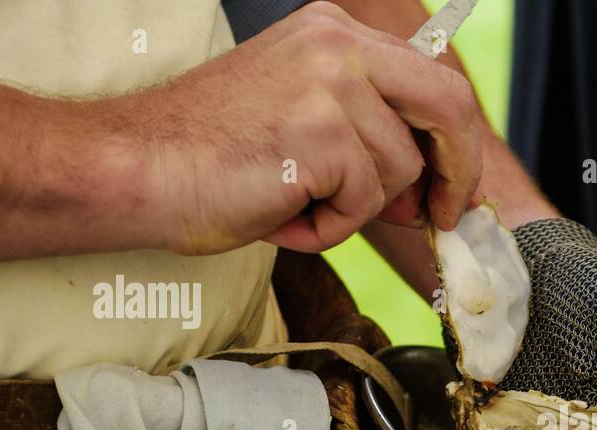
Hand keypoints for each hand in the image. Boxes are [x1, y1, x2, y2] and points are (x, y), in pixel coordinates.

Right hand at [124, 1, 481, 253]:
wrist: (139, 169)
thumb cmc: (213, 157)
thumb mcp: (303, 119)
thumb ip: (365, 131)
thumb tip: (429, 188)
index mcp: (334, 34)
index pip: (434, 78)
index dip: (457, 143)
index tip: (453, 187)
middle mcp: (337, 45)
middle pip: (449, 106)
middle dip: (458, 172)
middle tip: (440, 218)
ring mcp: (331, 85)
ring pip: (399, 172)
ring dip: (355, 209)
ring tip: (294, 203)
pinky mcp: (321, 133)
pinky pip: (363, 203)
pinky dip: (329, 228)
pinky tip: (281, 212)